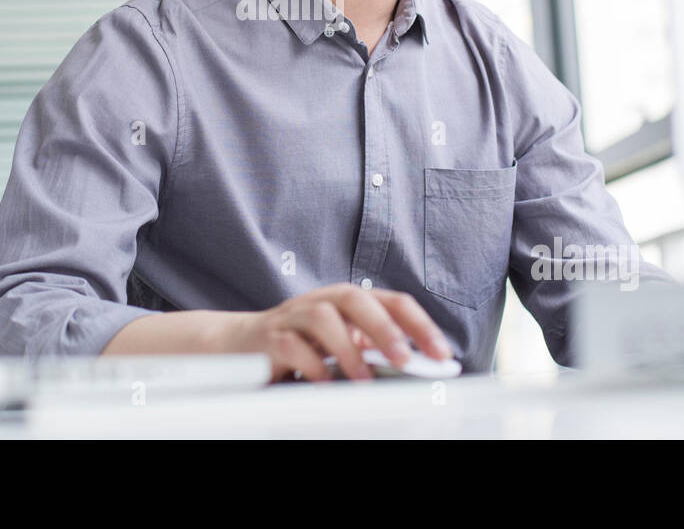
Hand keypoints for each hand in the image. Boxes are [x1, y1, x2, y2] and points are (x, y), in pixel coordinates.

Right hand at [221, 283, 453, 382]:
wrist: (241, 345)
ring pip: (323, 317)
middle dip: (384, 329)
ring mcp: (294, 316)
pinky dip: (311, 366)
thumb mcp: (342, 344)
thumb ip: (372, 350)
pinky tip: (323, 384)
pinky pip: (291, 346)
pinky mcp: (269, 337)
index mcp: (348, 301)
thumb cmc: (301, 344)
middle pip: (357, 299)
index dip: (420, 324)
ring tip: (363, 380)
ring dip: (347, 350)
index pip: (392, 301)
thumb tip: (415, 368)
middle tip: (404, 360)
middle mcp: (323, 301)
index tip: (441, 353)